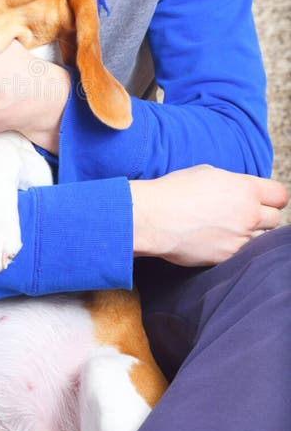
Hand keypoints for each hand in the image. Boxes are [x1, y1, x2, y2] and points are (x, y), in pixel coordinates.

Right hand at [131, 164, 288, 265]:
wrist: (153, 218)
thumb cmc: (175, 191)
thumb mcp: (208, 172)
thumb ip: (233, 183)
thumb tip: (240, 190)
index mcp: (246, 189)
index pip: (280, 195)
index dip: (271, 196)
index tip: (264, 198)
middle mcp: (249, 215)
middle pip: (275, 218)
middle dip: (262, 215)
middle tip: (242, 213)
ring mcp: (239, 239)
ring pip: (260, 238)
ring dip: (249, 232)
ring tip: (227, 227)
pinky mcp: (227, 258)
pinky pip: (242, 252)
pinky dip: (234, 247)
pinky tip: (216, 239)